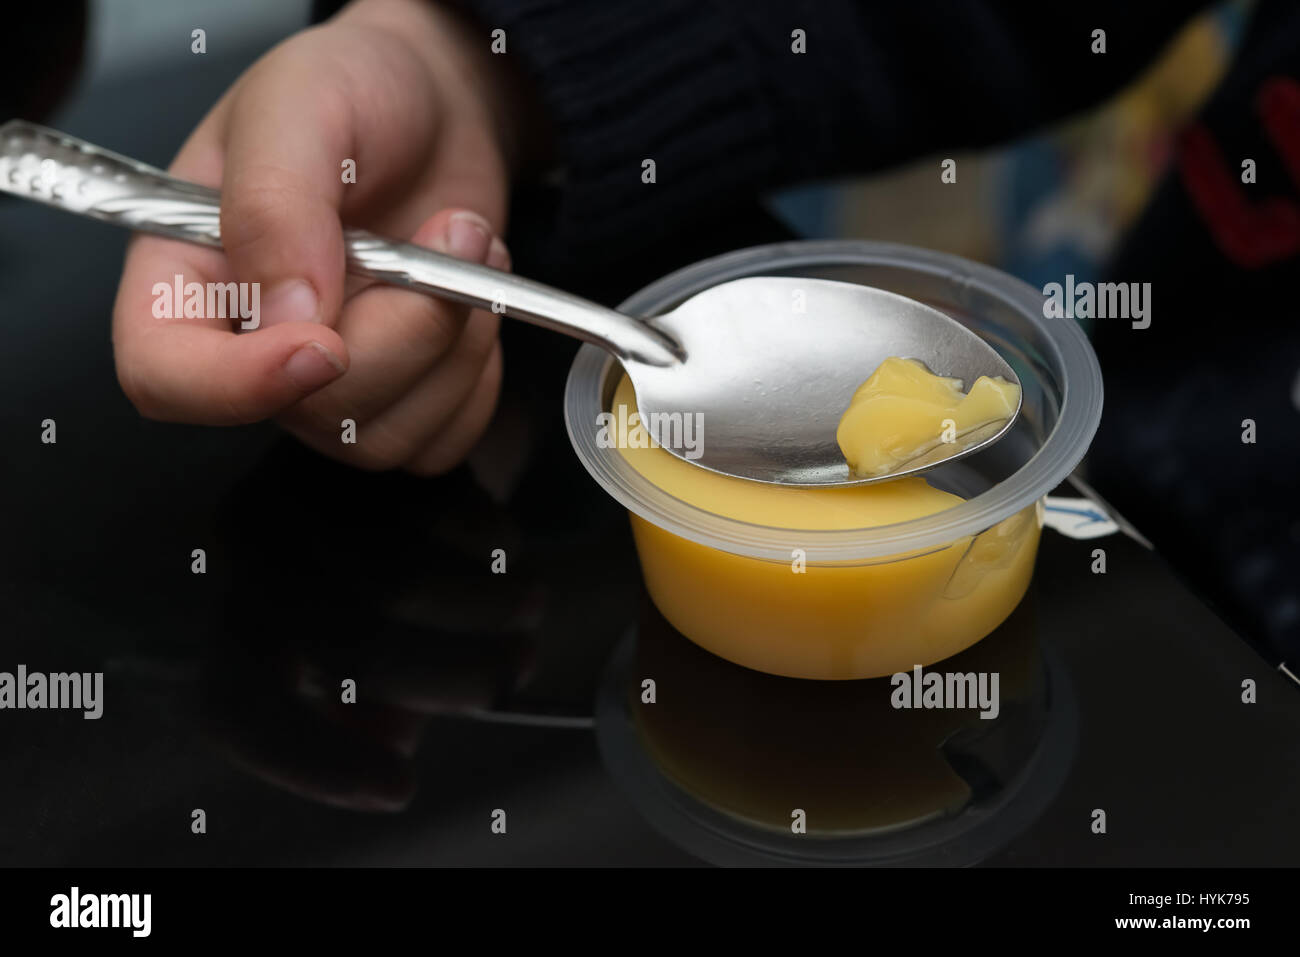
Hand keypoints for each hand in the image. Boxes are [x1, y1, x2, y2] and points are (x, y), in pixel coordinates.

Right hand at [112, 0, 526, 472]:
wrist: (442, 109)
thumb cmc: (358, 91)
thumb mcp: (302, 105)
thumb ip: (275, 204)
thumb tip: (287, 313)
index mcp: (187, 275)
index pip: (167, 377)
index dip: (238, 386)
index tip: (324, 344)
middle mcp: (251, 344)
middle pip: (311, 413)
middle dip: (404, 329)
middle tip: (445, 236)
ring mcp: (328, 384)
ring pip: (385, 438)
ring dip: (453, 342)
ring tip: (462, 250)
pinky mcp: (401, 400)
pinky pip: (442, 438)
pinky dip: (478, 373)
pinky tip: (473, 299)